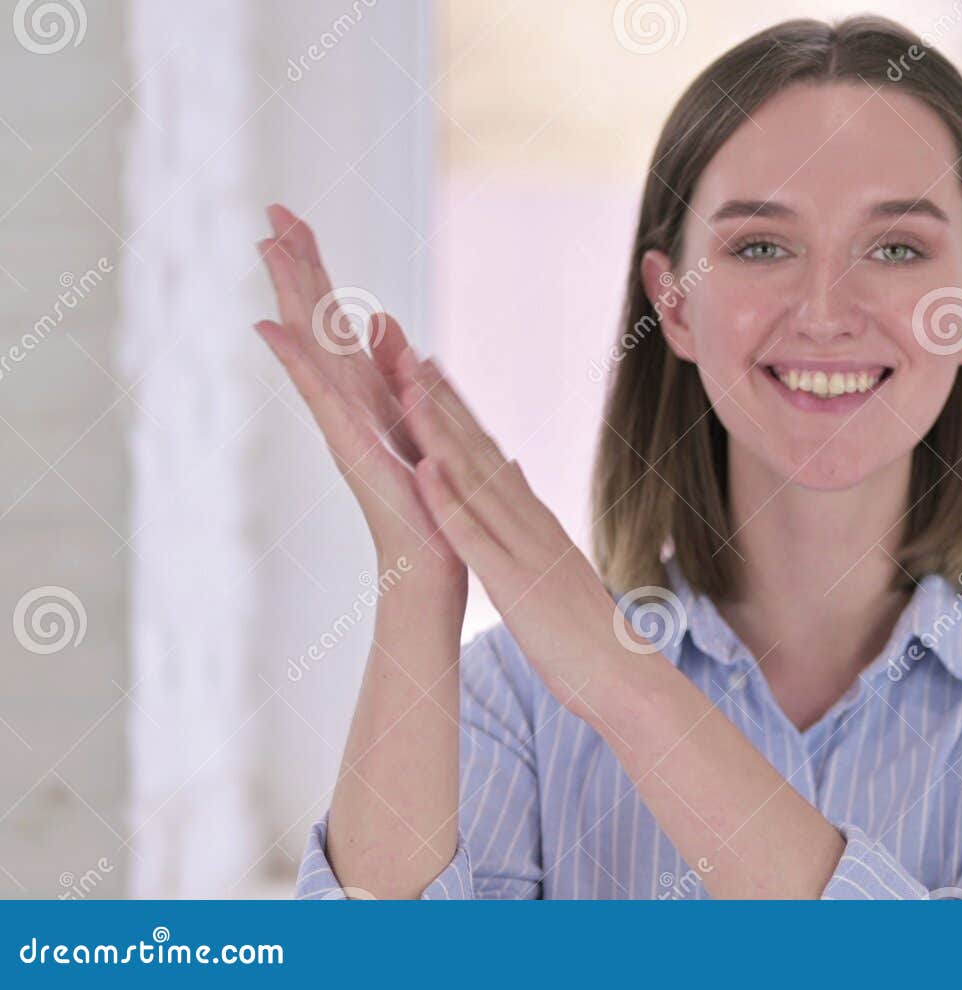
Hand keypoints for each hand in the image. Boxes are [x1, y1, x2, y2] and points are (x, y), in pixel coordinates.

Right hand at [253, 204, 464, 588]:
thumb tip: (383, 323)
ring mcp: (340, 421)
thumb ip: (397, 373)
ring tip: (266, 246)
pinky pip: (319, 396)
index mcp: (365, 392)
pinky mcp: (348, 445)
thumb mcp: (416, 421)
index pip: (336, 319)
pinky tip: (268, 328)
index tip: (297, 222)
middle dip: (296, 264)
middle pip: (315, 320)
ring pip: (311, 345)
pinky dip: (293, 361)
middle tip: (271, 211)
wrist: (427, 560)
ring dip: (289, 294)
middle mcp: (345, 401)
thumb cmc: (424, 500)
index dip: (318, 270)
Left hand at [399, 360, 621, 701]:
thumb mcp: (559, 569)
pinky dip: (449, 502)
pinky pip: (476, 538)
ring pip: (475, 482)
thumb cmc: (592, 638)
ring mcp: (525, 552)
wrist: (628, 680)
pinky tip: (424, 470)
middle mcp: (532, 526)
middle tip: (409, 354)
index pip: (491, 455)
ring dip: (438, 434)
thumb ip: (535, 525)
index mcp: (539, 524)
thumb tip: (515, 478)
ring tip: (407, 389)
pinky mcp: (515, 586)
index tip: (429, 371)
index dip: (458, 411)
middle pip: (480, 452)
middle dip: (442, 403)